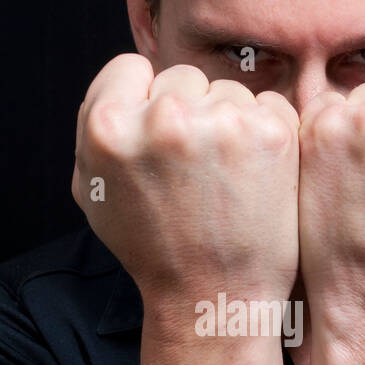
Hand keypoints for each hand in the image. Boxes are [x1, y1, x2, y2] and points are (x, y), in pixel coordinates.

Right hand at [72, 55, 299, 306]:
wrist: (212, 296)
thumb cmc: (151, 247)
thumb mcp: (93, 192)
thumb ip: (94, 130)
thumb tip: (122, 84)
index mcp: (108, 127)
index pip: (130, 68)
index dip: (143, 101)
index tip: (158, 139)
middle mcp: (162, 118)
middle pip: (181, 78)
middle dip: (188, 112)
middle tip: (193, 169)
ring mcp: (221, 123)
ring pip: (226, 91)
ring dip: (227, 123)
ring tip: (223, 179)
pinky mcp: (270, 133)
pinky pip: (267, 105)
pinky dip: (264, 134)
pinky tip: (253, 175)